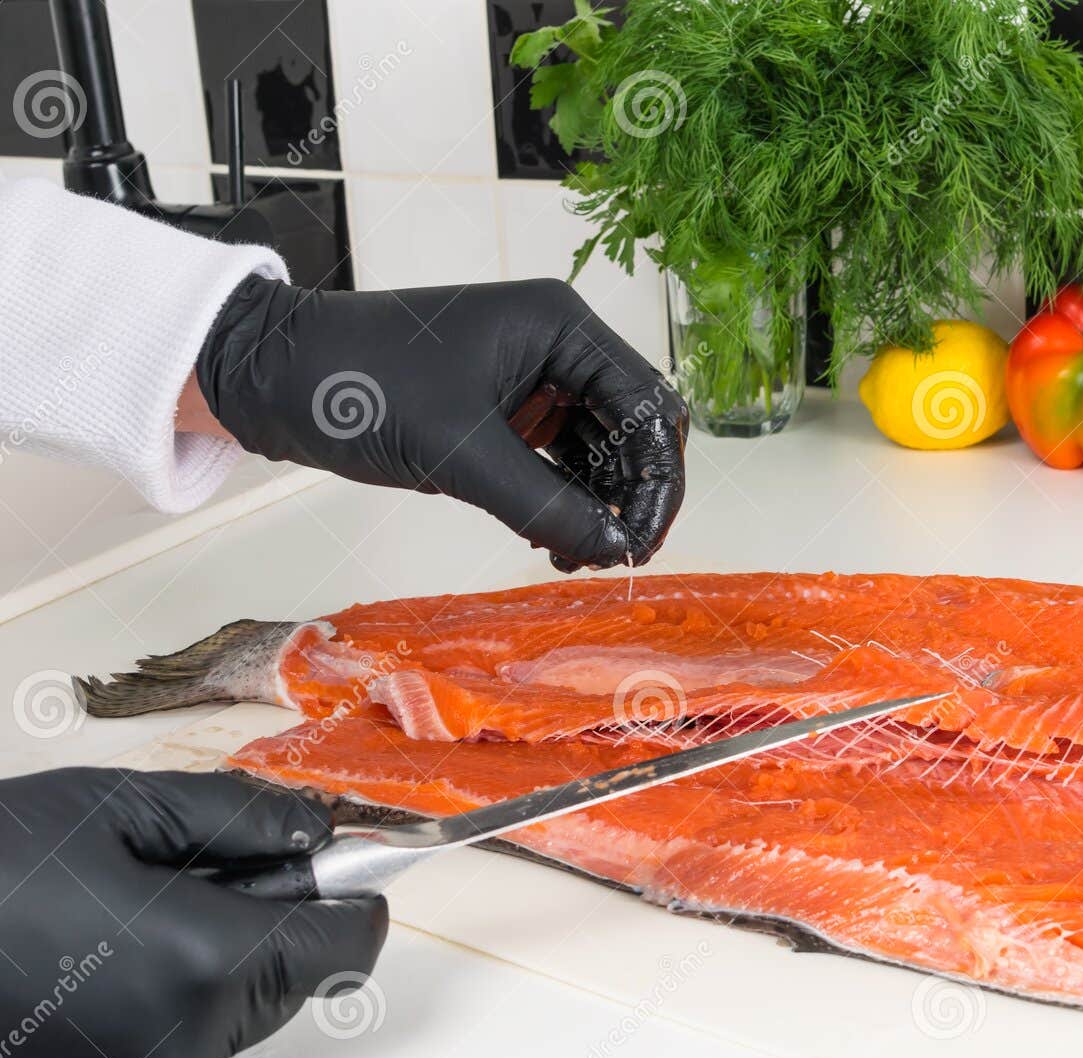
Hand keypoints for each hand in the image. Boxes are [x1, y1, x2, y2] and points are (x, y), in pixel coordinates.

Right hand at [0, 768, 386, 1057]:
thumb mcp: (120, 807)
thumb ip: (241, 817)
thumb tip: (318, 829)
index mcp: (206, 965)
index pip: (350, 943)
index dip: (349, 890)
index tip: (326, 855)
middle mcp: (189, 1044)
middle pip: (300, 976)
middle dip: (277, 917)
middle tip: (202, 870)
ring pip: (245, 1009)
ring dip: (223, 956)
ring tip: (132, 912)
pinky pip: (187, 1038)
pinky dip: (175, 992)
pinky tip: (108, 953)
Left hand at [195, 276, 687, 570]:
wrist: (275, 378)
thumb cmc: (358, 386)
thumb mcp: (458, 453)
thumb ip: (544, 503)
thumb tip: (613, 548)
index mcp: (560, 325)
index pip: (646, 404)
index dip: (657, 477)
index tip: (644, 541)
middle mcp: (558, 345)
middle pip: (633, 427)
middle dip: (634, 494)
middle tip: (619, 556)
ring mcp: (533, 378)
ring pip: (599, 449)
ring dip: (600, 505)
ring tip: (579, 556)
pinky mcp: (505, 411)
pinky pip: (559, 460)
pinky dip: (565, 501)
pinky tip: (555, 540)